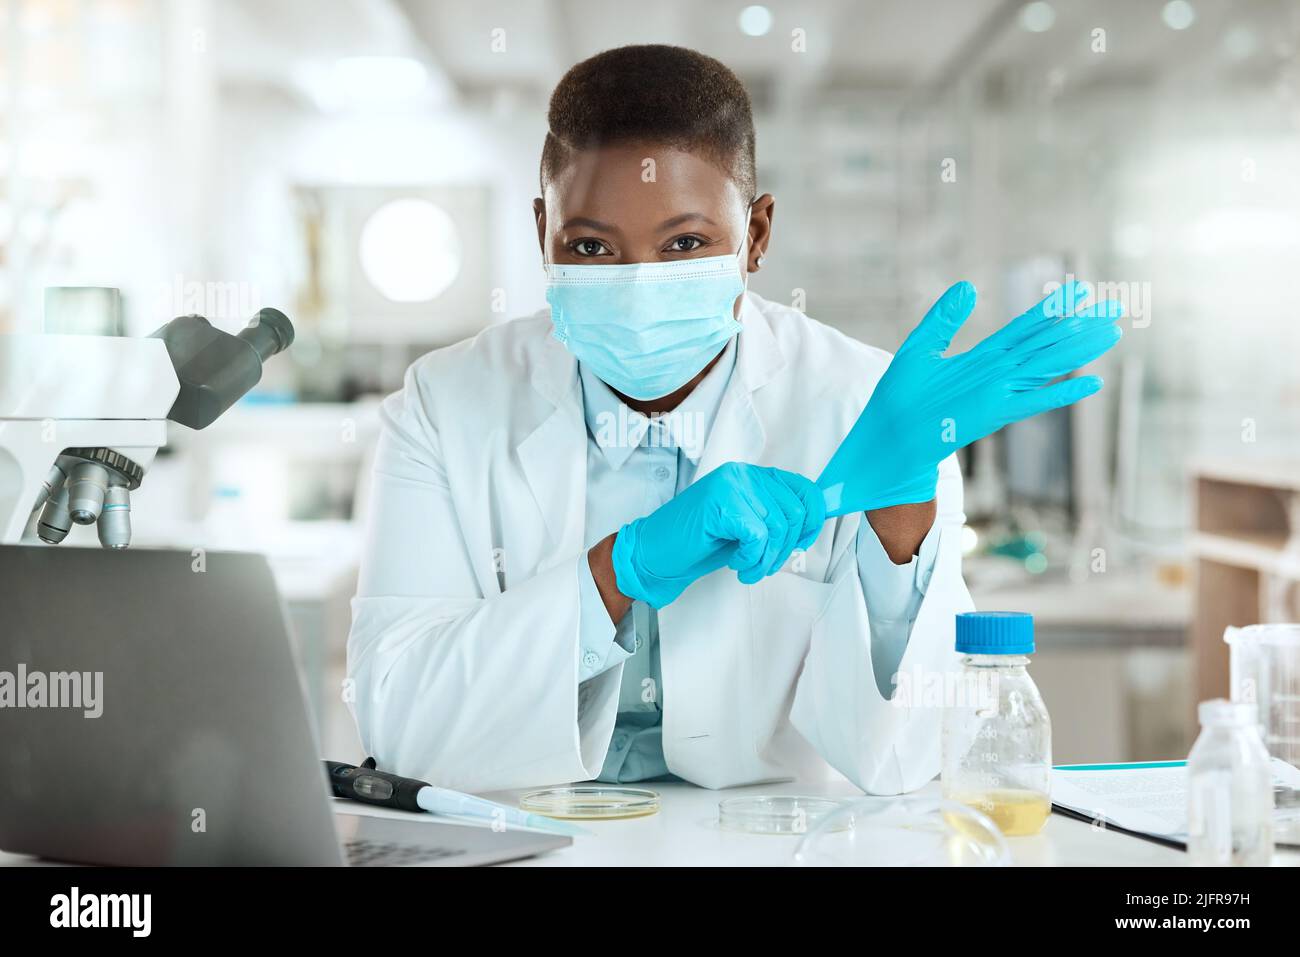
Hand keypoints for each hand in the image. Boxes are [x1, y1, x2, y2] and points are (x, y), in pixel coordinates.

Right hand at [612, 462, 825, 607]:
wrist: (655, 552)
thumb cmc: (700, 542)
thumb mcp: (746, 526)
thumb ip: (775, 519)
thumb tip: (812, 524)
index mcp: (752, 476)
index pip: (805, 490)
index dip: (813, 521)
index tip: (800, 543)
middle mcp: (743, 474)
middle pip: (795, 513)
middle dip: (784, 550)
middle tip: (762, 565)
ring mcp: (730, 485)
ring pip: (777, 527)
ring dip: (766, 559)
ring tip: (748, 568)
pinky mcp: (720, 503)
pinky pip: (758, 535)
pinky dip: (751, 558)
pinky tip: (735, 563)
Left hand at [817, 280, 1122, 516]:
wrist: (884, 439)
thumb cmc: (898, 399)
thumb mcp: (919, 348)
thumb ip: (945, 319)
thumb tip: (968, 286)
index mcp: (982, 358)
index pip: (1024, 329)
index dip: (1051, 310)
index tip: (1079, 290)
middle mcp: (996, 375)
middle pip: (1045, 345)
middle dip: (1079, 327)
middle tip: (1115, 309)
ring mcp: (997, 394)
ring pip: (1046, 367)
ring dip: (1078, 351)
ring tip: (1112, 333)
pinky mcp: (991, 414)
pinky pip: (1033, 401)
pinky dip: (1061, 392)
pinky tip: (1091, 382)